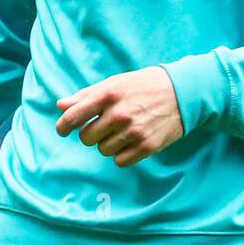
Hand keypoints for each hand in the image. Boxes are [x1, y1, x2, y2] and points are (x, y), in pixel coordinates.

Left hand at [55, 67, 184, 166]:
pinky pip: (120, 161)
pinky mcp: (147, 146)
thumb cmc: (143, 86)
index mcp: (108, 94)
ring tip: (123, 130)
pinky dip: (122, 154)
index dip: (63, 126)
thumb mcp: (115, 83)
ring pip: (103, 150)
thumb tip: (61, 106)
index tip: (62, 130)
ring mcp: (133, 131)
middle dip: (91, 133)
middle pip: (86, 138)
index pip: (73, 117)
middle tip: (105, 125)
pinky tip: (131, 141)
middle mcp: (119, 114)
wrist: (182, 92)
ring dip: (108, 143)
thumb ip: (86, 95)